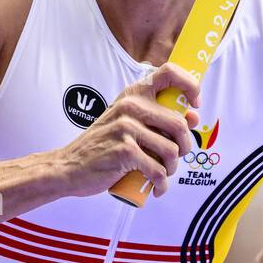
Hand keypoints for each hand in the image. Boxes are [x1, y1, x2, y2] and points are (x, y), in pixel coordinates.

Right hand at [59, 62, 201, 198]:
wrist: (69, 166)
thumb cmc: (101, 145)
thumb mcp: (125, 122)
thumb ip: (154, 117)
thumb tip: (192, 116)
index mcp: (133, 94)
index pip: (170, 73)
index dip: (191, 86)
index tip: (194, 106)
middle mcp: (130, 106)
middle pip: (179, 124)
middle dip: (185, 146)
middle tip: (175, 157)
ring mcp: (127, 128)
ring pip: (172, 150)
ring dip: (173, 168)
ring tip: (162, 174)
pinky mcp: (125, 151)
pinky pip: (158, 170)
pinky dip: (161, 184)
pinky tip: (156, 188)